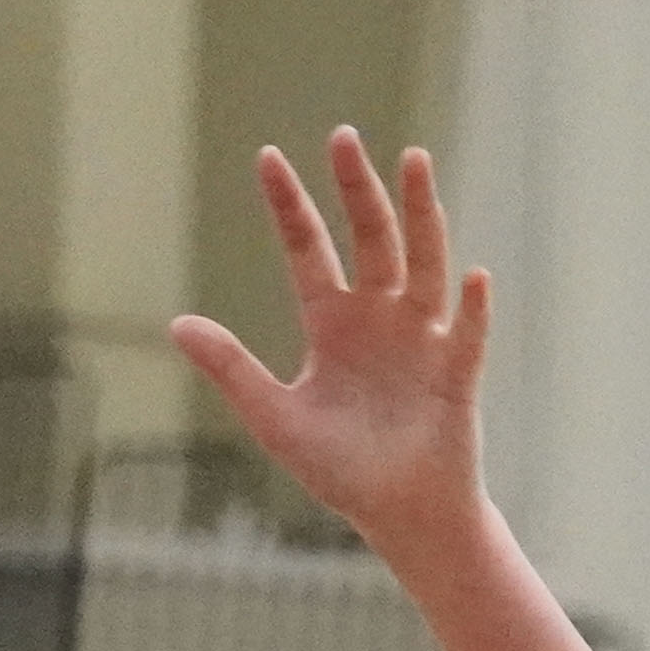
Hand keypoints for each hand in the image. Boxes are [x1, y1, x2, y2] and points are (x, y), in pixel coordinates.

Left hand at [171, 130, 488, 559]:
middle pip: (370, 238)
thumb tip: (177, 324)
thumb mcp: (274, 417)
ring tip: (413, 162)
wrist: (396, 512)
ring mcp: (423, 338)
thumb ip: (231, 368)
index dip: (290, 206)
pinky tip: (471, 276)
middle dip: (357, 190)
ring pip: (424, 262)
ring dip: (421, 214)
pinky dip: (472, 307)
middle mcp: (379, 318)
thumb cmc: (338, 468)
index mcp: (332, 325)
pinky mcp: (458, 372)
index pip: (308, 251)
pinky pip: (468, 333)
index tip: (268, 158)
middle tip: (342, 138)